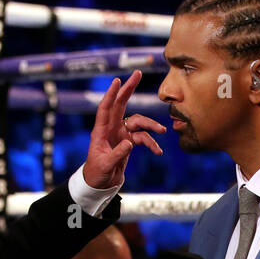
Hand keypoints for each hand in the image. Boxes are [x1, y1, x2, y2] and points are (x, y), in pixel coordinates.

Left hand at [82, 70, 165, 189]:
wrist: (100, 184)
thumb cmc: (97, 173)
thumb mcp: (105, 165)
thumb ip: (117, 154)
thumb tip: (130, 143)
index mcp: (101, 131)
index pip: (105, 108)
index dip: (112, 94)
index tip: (118, 80)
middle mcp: (111, 128)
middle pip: (121, 104)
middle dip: (129, 89)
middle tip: (137, 74)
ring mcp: (121, 134)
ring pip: (138, 123)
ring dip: (151, 126)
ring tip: (162, 131)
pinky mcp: (129, 142)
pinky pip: (143, 138)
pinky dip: (151, 143)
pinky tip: (158, 151)